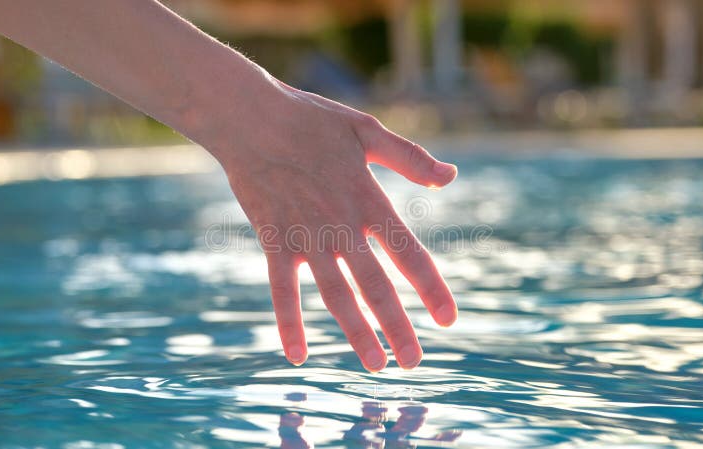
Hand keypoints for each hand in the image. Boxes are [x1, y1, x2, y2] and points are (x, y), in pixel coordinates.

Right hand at [205, 80, 457, 371]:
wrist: (250, 118)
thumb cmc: (311, 121)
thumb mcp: (366, 130)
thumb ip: (410, 158)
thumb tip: (451, 177)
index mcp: (369, 200)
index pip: (409, 254)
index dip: (431, 289)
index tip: (448, 319)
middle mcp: (341, 226)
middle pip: (376, 287)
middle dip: (398, 327)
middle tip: (414, 362)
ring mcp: (306, 237)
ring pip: (336, 295)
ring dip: (357, 333)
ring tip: (376, 365)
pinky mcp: (274, 241)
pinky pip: (282, 290)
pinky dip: (289, 322)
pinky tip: (298, 355)